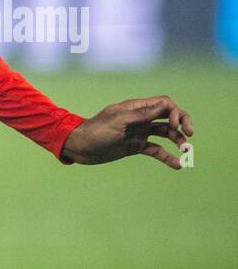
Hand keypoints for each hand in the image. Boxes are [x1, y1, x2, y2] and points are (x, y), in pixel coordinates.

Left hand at [61, 96, 193, 169]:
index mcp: (136, 108)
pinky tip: (177, 164)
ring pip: (165, 134)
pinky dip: (167, 156)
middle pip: (169, 117)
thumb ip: (142, 115)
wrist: (78, 147)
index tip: (174, 124)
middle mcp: (140, 119)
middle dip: (182, 124)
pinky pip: (156, 150)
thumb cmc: (95, 131)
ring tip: (186, 152)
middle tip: (190, 135)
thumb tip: (166, 106)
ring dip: (178, 141)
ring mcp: (139, 133)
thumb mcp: (118, 121)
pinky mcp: (136, 147)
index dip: (175, 112)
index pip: (164, 104)